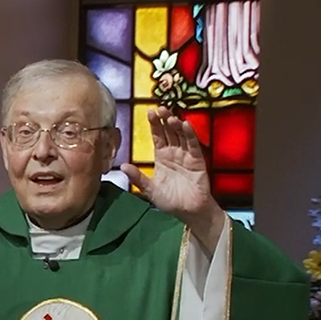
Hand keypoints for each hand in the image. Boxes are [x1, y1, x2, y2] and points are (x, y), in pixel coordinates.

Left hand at [122, 106, 224, 250]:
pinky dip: (190, 135)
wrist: (188, 211)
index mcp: (162, 157)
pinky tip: (185, 125)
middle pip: (169, 132)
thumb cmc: (169, 200)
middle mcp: (174, 152)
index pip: (157, 136)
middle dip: (164, 120)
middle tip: (159, 108)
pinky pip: (193, 145)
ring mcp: (186, 155)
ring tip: (169, 116)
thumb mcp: (150, 190)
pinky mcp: (197, 161)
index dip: (154, 124)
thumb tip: (123, 166)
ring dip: (176, 125)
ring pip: (181, 136)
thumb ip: (138, 178)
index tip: (150, 112)